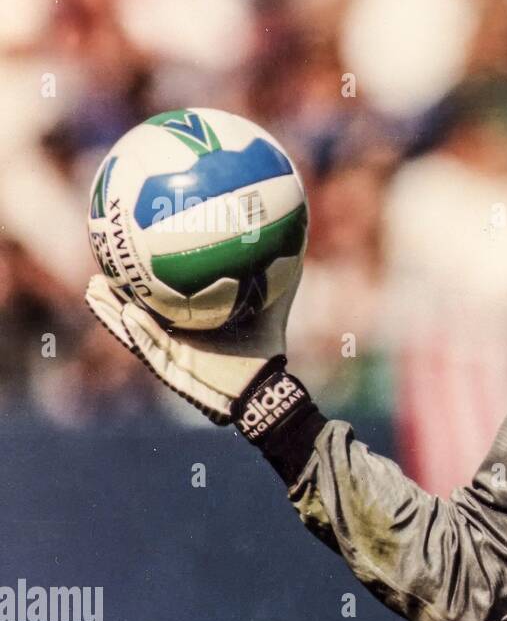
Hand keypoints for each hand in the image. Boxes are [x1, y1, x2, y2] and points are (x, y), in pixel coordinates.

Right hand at [84, 261, 300, 424]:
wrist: (266, 384)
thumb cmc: (265, 346)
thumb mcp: (271, 304)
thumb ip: (280, 274)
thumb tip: (297, 236)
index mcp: (187, 321)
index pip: (156, 295)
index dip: (139, 277)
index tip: (125, 250)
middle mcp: (172, 335)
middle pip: (134, 310)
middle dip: (114, 293)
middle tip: (97, 268)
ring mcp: (169, 352)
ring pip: (132, 330)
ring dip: (111, 312)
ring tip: (94, 289)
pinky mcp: (173, 369)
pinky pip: (151, 348)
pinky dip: (139, 333)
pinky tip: (128, 314)